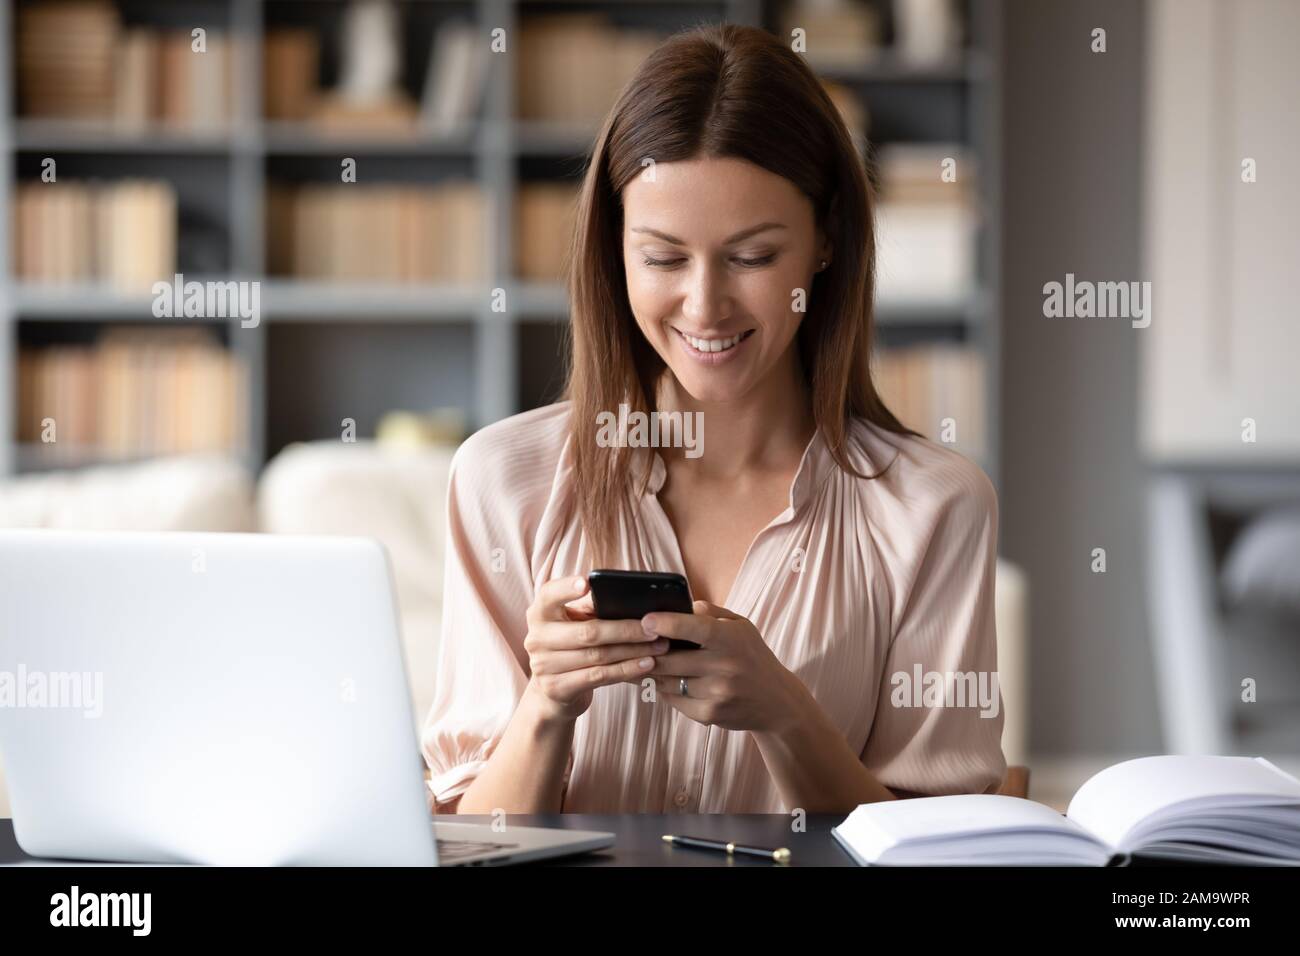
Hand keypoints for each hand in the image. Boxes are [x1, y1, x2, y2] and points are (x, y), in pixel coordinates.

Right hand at [523, 575, 670, 721]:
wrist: (553, 691)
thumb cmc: (572, 646)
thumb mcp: (574, 623)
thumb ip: (591, 609)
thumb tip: (630, 600)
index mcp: (540, 613)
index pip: (549, 594)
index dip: (566, 587)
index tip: (588, 582)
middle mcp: (536, 638)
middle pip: (588, 632)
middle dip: (626, 629)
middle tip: (655, 627)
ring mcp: (543, 665)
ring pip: (598, 656)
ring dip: (634, 651)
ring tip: (660, 645)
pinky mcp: (556, 688)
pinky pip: (599, 676)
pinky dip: (627, 669)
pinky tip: (647, 664)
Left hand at [634, 600, 805, 732]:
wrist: (776, 702)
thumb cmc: (752, 656)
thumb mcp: (741, 627)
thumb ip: (711, 613)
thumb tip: (680, 606)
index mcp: (731, 640)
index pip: (695, 628)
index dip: (667, 623)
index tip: (645, 620)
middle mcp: (725, 667)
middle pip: (671, 660)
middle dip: (648, 652)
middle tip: (630, 644)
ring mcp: (717, 693)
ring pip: (668, 681)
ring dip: (653, 672)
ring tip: (639, 661)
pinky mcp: (709, 714)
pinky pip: (674, 700)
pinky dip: (665, 690)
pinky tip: (663, 681)